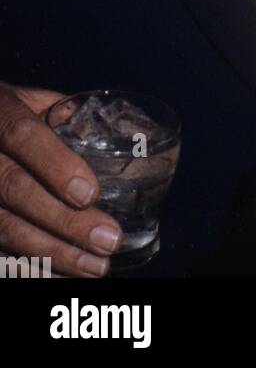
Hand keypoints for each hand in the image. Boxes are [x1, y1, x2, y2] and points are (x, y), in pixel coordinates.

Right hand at [0, 82, 122, 276]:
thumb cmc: (10, 115)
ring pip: (4, 227)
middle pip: (14, 189)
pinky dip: (30, 270)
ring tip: (94, 266)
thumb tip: (120, 135)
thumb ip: (67, 115)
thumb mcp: (33, 101)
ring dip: (52, 253)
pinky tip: (62, 278)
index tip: (90, 193)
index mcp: (0, 112)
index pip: (22, 136)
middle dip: (63, 219)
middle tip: (107, 239)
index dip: (55, 165)